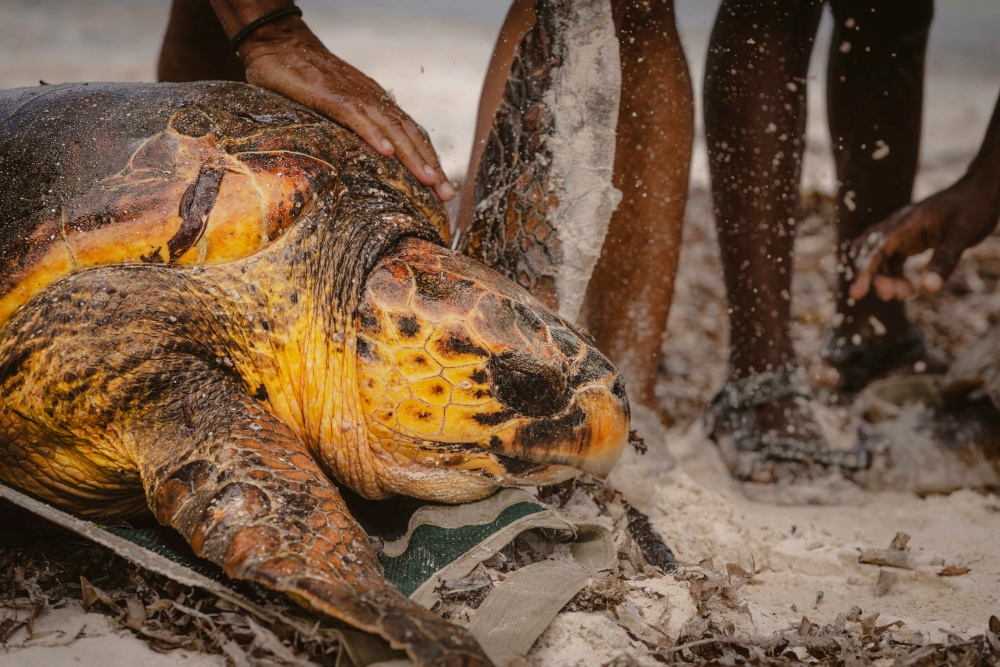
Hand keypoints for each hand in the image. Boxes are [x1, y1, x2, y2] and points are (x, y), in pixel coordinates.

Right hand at [237, 15, 454, 201]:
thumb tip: (366, 158)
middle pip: (410, 135)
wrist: (280, 43)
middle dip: (431, 166)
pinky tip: (386, 152)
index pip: (412, 134)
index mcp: (377, 105)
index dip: (429, 160)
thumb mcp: (338, 106)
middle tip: (446, 195)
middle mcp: (373, 100)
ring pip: (391, 128)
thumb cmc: (306, 77)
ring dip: (412, 156)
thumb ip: (354, 128)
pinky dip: (373, 134)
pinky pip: (356, 116)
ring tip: (428, 181)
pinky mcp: (331, 95)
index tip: (442, 188)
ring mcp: (354, 97)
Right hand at [849, 177, 999, 300]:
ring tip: (905, 294)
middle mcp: (897, 226)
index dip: (866, 271)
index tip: (858, 293)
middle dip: (874, 276)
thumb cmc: (973, 209)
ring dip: (885, 278)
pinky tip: (907, 287)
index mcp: (907, 222)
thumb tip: (928, 288)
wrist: (979, 192)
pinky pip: (891, 259)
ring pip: (880, 258)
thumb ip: (945, 259)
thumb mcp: (963, 234)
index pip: (878, 248)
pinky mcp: (907, 239)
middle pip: (871, 252)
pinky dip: (894, 275)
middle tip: (892, 296)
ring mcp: (901, 233)